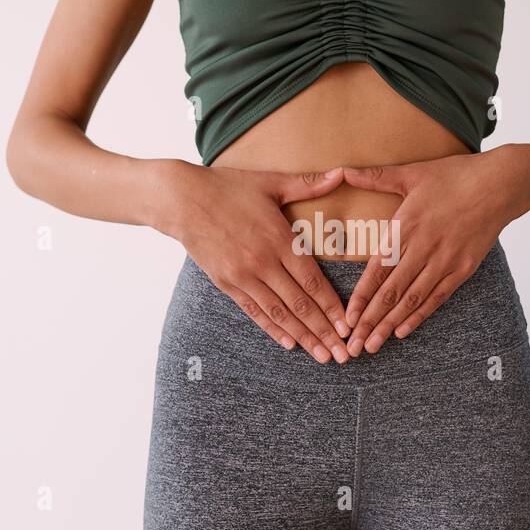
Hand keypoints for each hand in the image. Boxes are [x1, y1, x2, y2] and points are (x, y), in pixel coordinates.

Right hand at [158, 162, 351, 363]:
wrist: (181, 200)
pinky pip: (254, 311)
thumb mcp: (270, 182)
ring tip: (323, 356)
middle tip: (344, 354)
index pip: (312, 281)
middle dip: (325, 331)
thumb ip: (308, 184)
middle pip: (300, 304)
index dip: (332, 306)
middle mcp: (263, 263)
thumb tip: (341, 173)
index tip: (349, 326)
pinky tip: (290, 344)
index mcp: (279, 239)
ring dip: (303, 337)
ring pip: (279, 313)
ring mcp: (243, 276)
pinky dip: (273, 329)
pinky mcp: (226, 283)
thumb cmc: (228, 187)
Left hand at [342, 148, 524, 355]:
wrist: (501, 184)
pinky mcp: (463, 268)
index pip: (377, 270)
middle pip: (391, 293)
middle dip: (369, 322)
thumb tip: (341, 170)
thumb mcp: (412, 173)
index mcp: (406, 226)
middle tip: (352, 346)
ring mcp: (445, 261)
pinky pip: (437, 298)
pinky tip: (403, 331)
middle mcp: (424, 248)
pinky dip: (419, 316)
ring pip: (412, 300)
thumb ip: (375, 177)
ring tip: (372, 346)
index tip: (347, 319)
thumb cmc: (454, 176)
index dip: (361, 297)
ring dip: (390, 325)